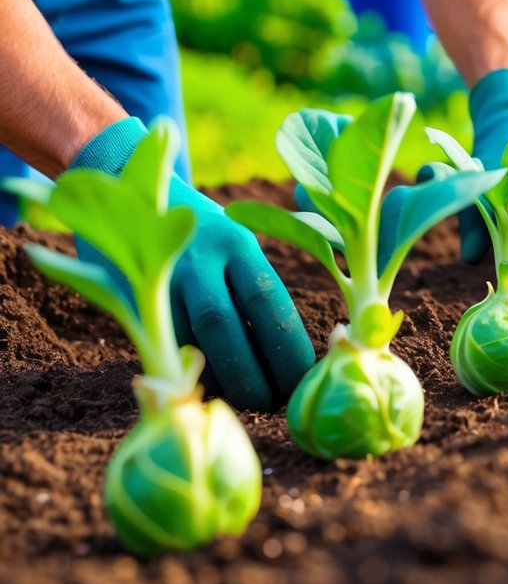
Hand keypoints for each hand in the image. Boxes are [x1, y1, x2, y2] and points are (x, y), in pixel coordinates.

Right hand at [73, 119, 313, 409]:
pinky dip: (187, 370)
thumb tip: (296, 348)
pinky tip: (208, 387)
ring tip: (247, 402)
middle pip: (224, 325)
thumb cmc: (200, 230)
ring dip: (218, 379)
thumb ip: (256, 282)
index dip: (288, 346)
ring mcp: (157, 276)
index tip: (305, 379)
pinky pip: (161, 341)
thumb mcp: (235, 238)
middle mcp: (197, 257)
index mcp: (237, 242)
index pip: (268, 301)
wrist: (126, 181)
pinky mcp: (126, 292)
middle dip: (251, 373)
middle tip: (273, 403)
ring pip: (187, 339)